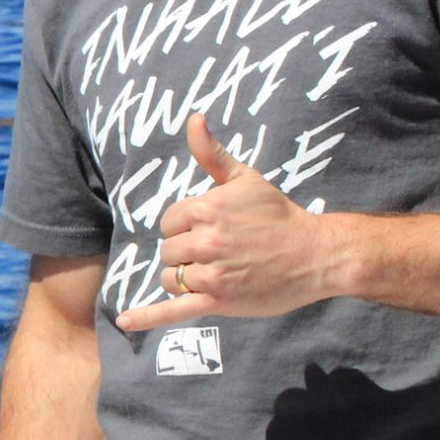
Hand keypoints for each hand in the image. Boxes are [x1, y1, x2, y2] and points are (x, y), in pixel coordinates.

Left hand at [116, 113, 335, 332]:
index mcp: (205, 209)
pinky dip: (148, 317)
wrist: (314, 254)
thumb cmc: (278, 215)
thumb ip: (212, 154)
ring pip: (170, 278)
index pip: (168, 222)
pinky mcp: (218, 301)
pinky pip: (173, 310)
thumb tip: (193, 118)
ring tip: (217, 271)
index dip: (185, 227)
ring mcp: (211, 274)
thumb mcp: (245, 179)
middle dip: (186, 252)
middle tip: (221, 251)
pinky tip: (126, 321)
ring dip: (184, 278)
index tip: (212, 230)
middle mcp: (205, 241)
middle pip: (167, 251)